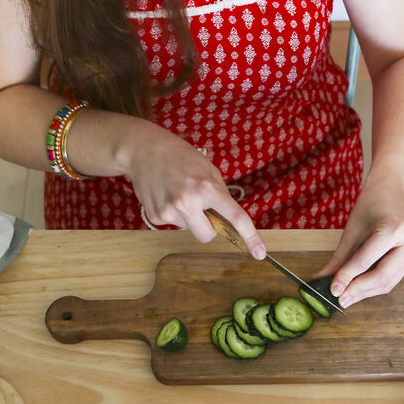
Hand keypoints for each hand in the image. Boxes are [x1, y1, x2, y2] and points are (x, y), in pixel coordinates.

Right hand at [123, 126, 264, 257]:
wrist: (143, 150)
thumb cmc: (180, 156)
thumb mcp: (208, 169)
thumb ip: (221, 194)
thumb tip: (230, 218)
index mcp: (206, 188)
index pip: (234, 217)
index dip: (250, 236)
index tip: (259, 253)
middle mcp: (187, 202)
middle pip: (208, 236)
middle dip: (208, 227)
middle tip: (200, 207)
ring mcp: (169, 211)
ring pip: (190, 229)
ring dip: (189, 218)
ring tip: (178, 193)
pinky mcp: (155, 216)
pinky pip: (173, 225)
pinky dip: (173, 214)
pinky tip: (166, 195)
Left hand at [317, 179, 403, 307]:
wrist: (391, 190)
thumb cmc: (371, 204)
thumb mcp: (352, 229)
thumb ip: (339, 258)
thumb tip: (322, 280)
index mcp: (394, 228)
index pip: (366, 260)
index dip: (348, 277)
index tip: (333, 290)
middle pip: (382, 277)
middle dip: (359, 291)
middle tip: (340, 300)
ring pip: (389, 282)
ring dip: (367, 292)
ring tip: (347, 298)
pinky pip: (393, 277)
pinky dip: (375, 285)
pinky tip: (360, 289)